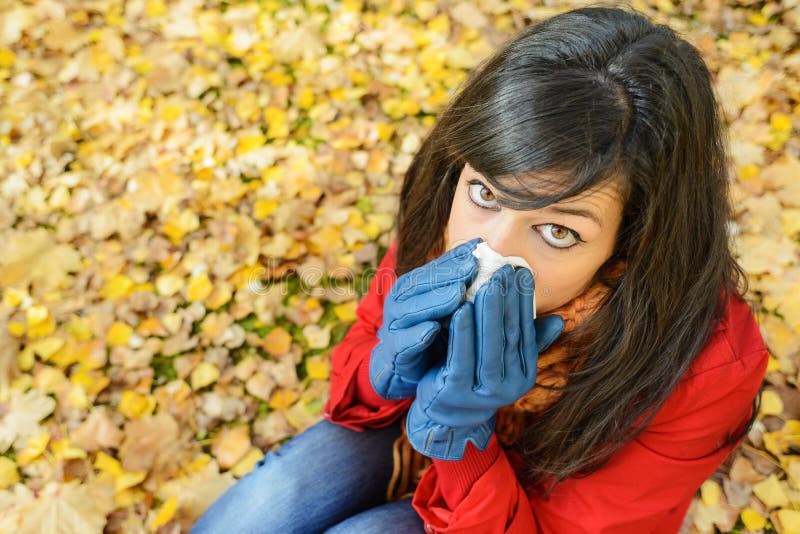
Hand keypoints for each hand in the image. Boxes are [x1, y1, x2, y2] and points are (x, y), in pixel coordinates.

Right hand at [369, 237, 481, 399]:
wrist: (402, 364)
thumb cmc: (430, 327)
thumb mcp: (444, 302)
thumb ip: (455, 278)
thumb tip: (480, 245)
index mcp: (413, 285)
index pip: (435, 267)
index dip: (456, 258)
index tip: (479, 249)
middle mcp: (400, 300)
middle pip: (423, 284)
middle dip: (448, 275)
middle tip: (472, 267)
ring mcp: (395, 324)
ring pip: (413, 309)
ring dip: (436, 301)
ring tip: (458, 294)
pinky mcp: (394, 350)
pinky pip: (404, 341)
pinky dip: (417, 336)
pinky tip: (432, 331)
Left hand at [406, 264, 564, 459]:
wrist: (442, 413)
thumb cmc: (473, 374)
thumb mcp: (502, 358)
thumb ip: (526, 339)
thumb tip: (559, 320)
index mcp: (523, 373)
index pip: (526, 330)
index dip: (525, 301)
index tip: (522, 272)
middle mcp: (510, 386)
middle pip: (509, 335)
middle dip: (508, 300)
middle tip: (505, 270)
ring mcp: (484, 392)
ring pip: (490, 346)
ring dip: (489, 312)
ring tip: (488, 284)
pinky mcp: (458, 392)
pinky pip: (462, 358)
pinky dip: (462, 333)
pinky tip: (461, 309)